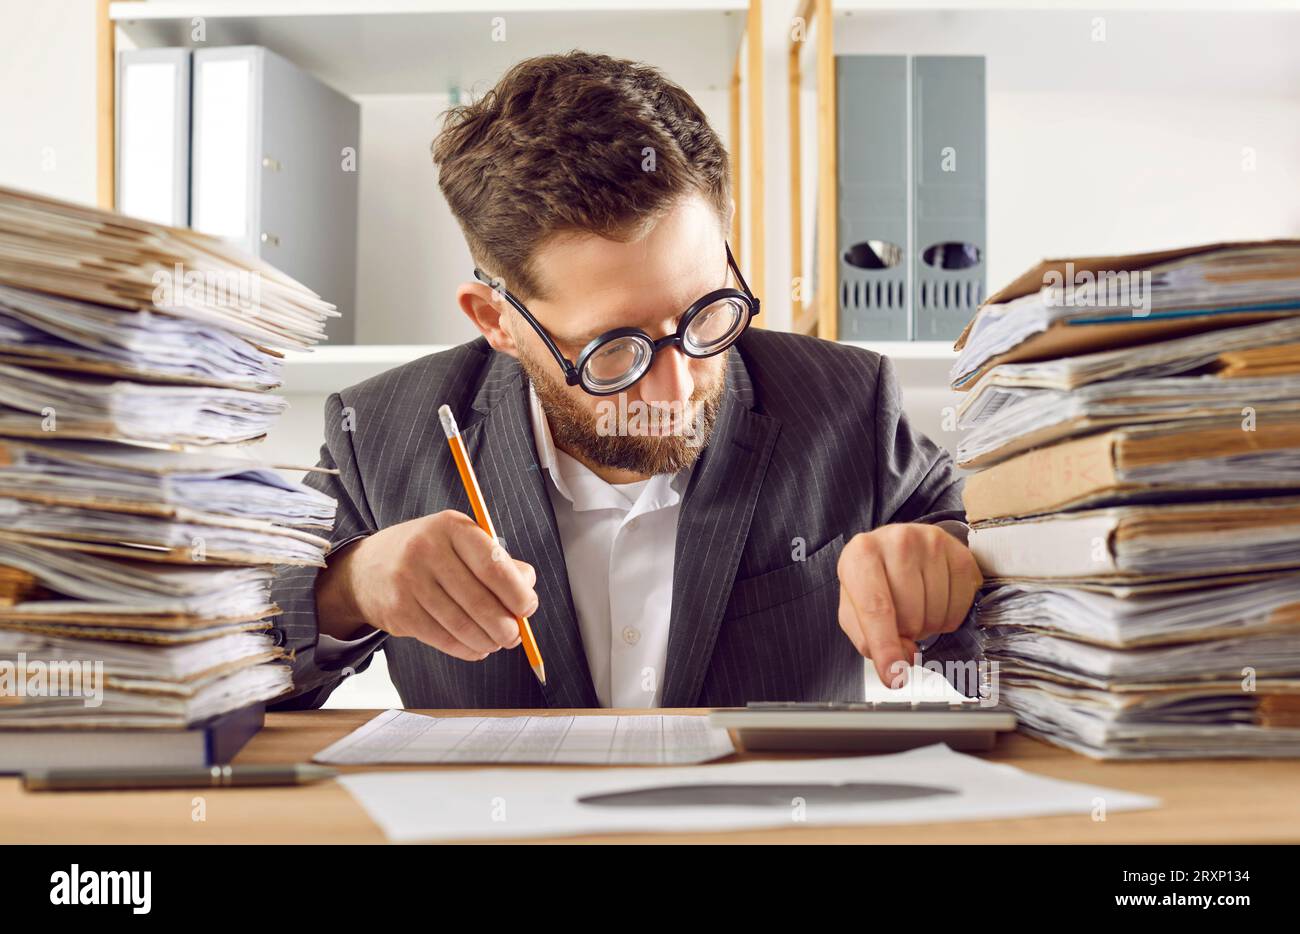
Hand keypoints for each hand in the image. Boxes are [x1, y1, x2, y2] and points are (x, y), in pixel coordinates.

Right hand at [316, 510, 537, 661]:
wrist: (365, 569)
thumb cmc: (426, 555)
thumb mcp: (459, 542)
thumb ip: (497, 561)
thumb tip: (527, 588)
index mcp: (451, 526)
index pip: (493, 564)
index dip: (516, 592)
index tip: (528, 607)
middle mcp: (427, 550)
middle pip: (479, 599)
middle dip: (505, 625)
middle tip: (515, 635)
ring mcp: (409, 581)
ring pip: (462, 624)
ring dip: (487, 640)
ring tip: (497, 642)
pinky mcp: (399, 611)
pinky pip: (443, 638)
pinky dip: (466, 649)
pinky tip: (476, 648)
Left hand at [836, 523, 981, 686]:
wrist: (899, 546)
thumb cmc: (875, 578)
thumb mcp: (855, 607)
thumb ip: (868, 639)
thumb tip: (901, 659)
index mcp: (861, 554)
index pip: (876, 609)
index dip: (886, 647)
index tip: (893, 676)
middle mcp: (897, 541)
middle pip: (910, 616)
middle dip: (906, 632)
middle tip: (901, 618)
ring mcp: (932, 543)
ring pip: (937, 613)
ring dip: (928, 624)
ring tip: (917, 606)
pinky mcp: (960, 553)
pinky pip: (961, 606)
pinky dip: (949, 616)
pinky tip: (936, 601)